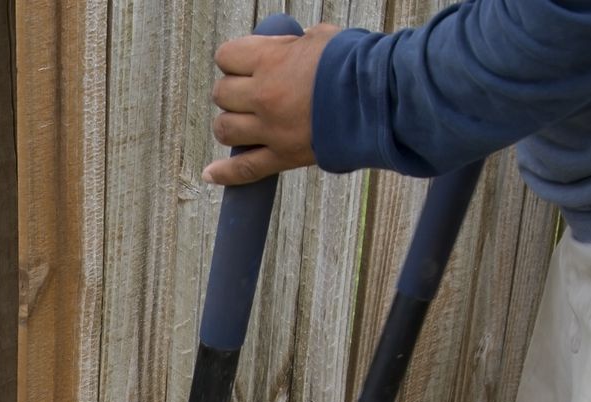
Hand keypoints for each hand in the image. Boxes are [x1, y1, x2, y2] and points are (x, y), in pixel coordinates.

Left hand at [205, 25, 341, 184]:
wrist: (379, 101)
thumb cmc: (354, 64)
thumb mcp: (321, 38)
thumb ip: (295, 45)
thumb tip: (291, 47)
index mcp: (269, 61)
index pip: (226, 56)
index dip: (235, 58)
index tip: (246, 63)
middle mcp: (263, 96)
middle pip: (222, 94)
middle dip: (233, 91)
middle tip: (251, 91)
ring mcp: (270, 129)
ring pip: (225, 130)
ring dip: (230, 124)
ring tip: (243, 122)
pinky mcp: (283, 156)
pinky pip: (245, 169)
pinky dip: (225, 174)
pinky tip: (211, 174)